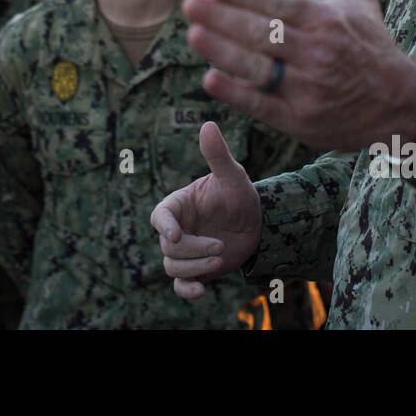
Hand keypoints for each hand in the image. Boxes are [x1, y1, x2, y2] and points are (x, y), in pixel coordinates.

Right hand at [151, 122, 261, 299]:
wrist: (257, 225)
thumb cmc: (240, 196)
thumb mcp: (233, 176)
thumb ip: (218, 155)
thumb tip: (208, 125)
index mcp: (178, 205)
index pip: (158, 216)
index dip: (164, 226)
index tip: (178, 234)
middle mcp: (176, 228)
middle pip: (168, 246)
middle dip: (194, 249)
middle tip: (220, 247)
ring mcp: (184, 251)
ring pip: (173, 266)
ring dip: (196, 268)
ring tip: (221, 260)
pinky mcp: (194, 270)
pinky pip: (179, 285)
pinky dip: (187, 291)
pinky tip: (202, 291)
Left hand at [182, 0, 415, 152]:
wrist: (399, 106)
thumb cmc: (370, 44)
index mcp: (327, 21)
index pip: (283, 5)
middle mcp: (318, 53)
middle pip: (265, 34)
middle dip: (225, 20)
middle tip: (190, 5)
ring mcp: (308, 88)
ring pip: (259, 68)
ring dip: (224, 52)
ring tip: (194, 36)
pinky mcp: (300, 119)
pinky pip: (263, 105)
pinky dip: (236, 93)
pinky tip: (210, 79)